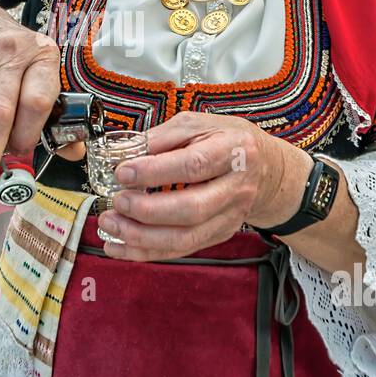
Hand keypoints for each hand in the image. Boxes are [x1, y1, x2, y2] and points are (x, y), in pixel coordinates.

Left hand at [96, 111, 312, 260]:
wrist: (265, 169)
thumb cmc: (226, 141)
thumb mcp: (198, 124)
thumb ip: (162, 137)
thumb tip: (124, 154)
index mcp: (232, 151)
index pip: (193, 165)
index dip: (155, 171)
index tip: (122, 172)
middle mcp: (235, 188)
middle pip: (191, 209)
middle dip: (147, 210)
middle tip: (116, 202)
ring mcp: (229, 217)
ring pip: (185, 238)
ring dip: (142, 237)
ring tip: (110, 225)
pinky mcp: (219, 235)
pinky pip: (181, 250)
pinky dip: (147, 252)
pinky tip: (119, 246)